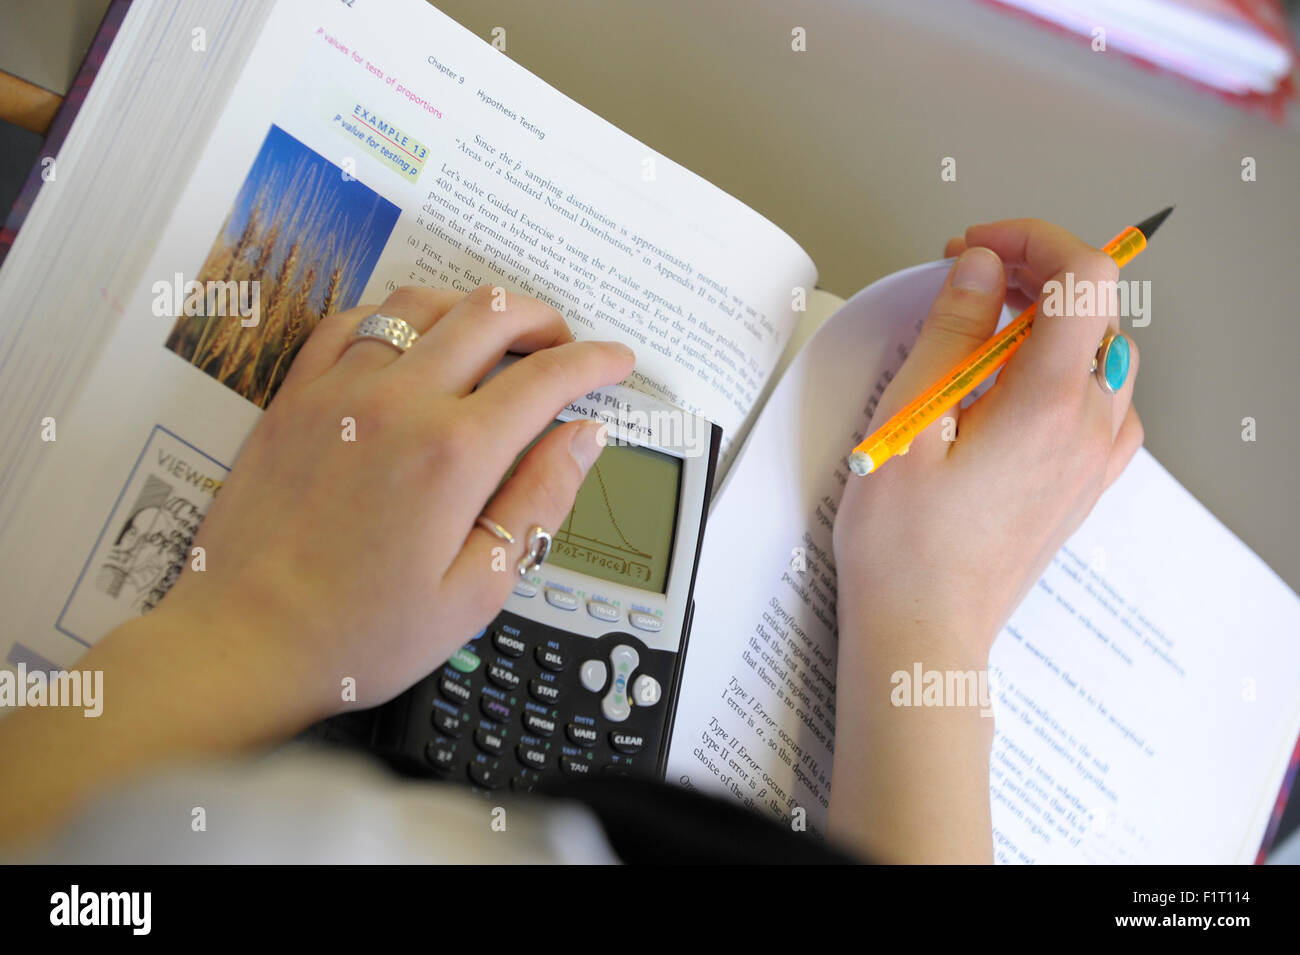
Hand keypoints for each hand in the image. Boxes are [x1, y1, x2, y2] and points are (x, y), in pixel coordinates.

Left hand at [160, 284, 633, 722]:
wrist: (244, 643)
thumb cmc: (357, 633)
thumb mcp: (477, 589)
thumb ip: (540, 501)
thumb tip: (583, 440)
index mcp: (453, 455)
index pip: (546, 378)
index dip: (593, 362)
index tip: (614, 362)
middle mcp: (397, 404)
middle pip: (491, 315)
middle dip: (544, 320)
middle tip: (564, 347)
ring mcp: (340, 391)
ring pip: (423, 302)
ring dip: (474, 308)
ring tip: (496, 338)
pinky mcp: (296, 397)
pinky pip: (354, 320)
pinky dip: (397, 315)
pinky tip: (411, 340)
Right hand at [827, 219, 1141, 862]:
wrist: (924, 632)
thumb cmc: (904, 546)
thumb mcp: (910, 423)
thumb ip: (951, 332)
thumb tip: (982, 269)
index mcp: (1052, 404)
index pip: (1085, 277)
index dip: (1034, 239)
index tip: (978, 248)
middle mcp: (1092, 425)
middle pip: (1096, 308)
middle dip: (1033, 272)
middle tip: (964, 277)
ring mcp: (1097, 455)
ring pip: (1101, 348)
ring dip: (1047, 318)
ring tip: (978, 327)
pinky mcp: (1086, 478)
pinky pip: (1097, 395)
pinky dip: (1059, 365)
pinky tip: (1004, 383)